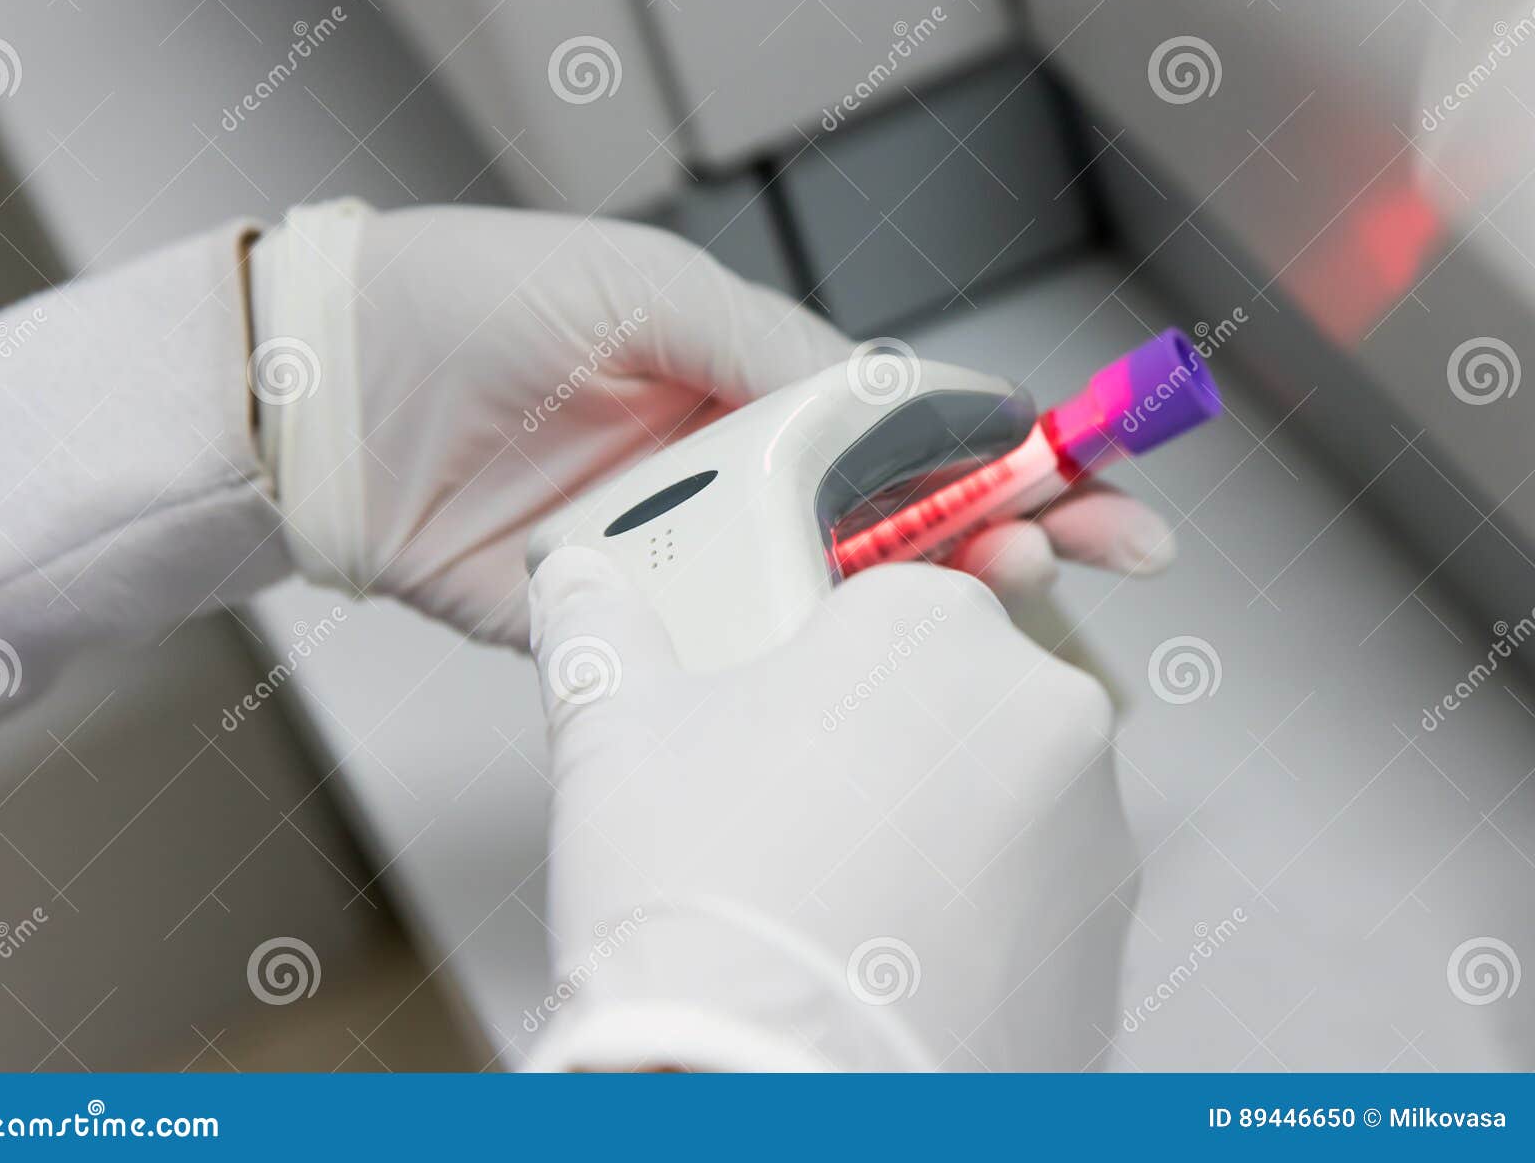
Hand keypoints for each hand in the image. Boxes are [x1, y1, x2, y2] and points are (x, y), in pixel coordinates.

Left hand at [249, 201, 1174, 645]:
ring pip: (831, 605)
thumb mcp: (642, 285)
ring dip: (927, 612)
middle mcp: (730, 481)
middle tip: (1093, 553)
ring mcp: (685, 564)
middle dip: (1008, 536)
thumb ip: (771, 345)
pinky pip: (726, 668)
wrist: (322, 398)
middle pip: (894, 523)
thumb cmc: (470, 308)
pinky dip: (800, 681)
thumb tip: (895, 396)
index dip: (1005, 450)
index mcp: (746, 388)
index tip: (1085, 477)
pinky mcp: (625, 638)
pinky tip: (874, 680)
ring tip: (1009, 598)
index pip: (908, 427)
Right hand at [523, 545, 1136, 1071]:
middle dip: (881, 750)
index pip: (883, 608)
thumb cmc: (706, 915)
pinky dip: (979, 925)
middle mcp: (1040, 712)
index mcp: (930, 627)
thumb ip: (596, 631)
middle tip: (792, 823)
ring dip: (937, 836)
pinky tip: (889, 963)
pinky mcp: (1107, 945)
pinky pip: (1036, 905)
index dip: (814, 672)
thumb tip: (574, 583)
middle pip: (949, 700)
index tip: (776, 725)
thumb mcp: (612, 735)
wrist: (774, 1099)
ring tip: (836, 907)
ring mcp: (1091, 833)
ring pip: (1000, 802)